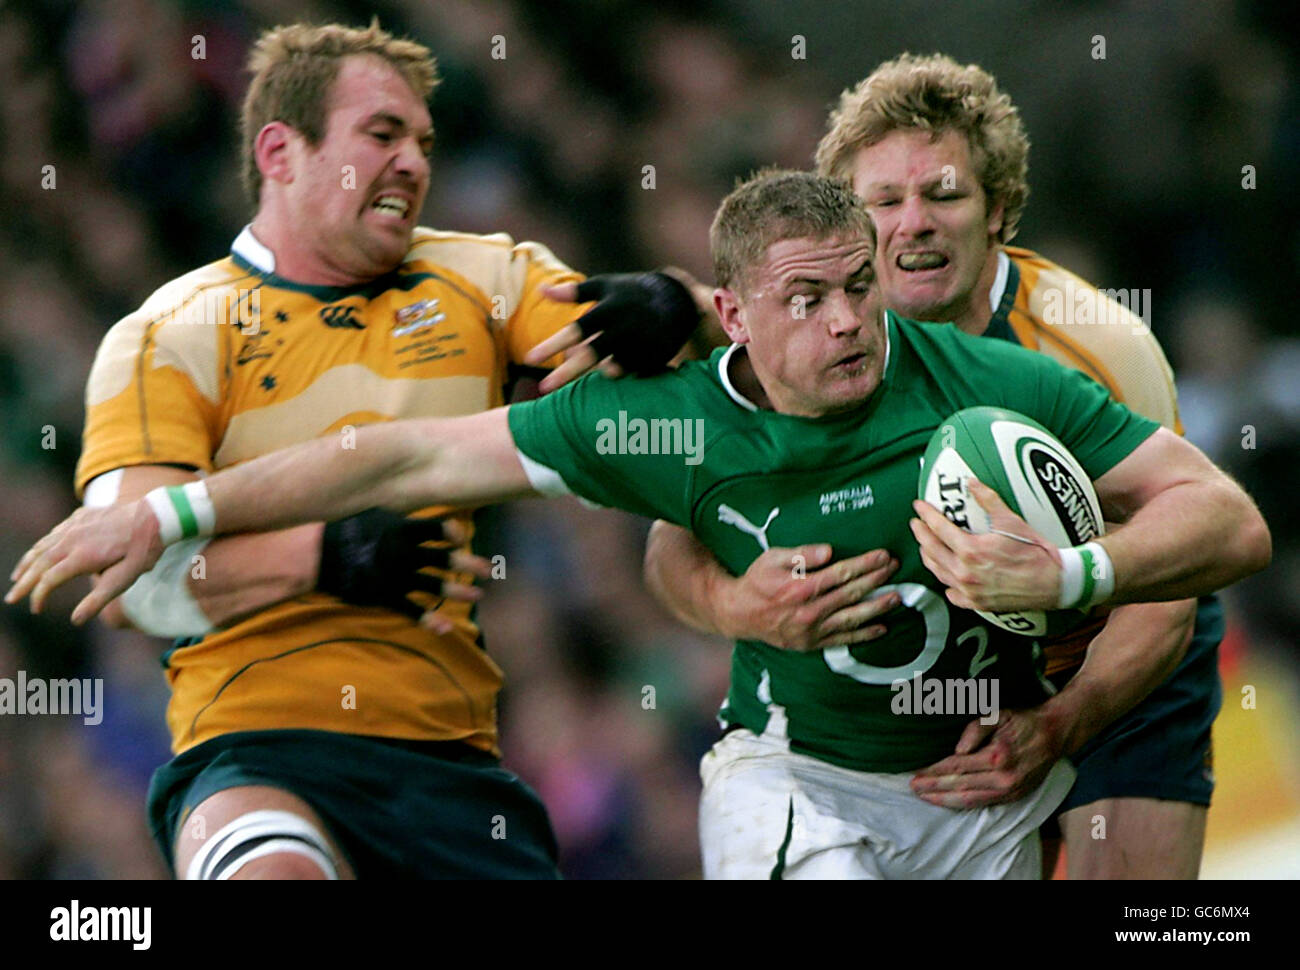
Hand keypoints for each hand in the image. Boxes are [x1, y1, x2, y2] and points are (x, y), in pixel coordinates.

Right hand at [6, 501, 163, 623]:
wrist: (155, 515)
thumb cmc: (142, 552)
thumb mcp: (125, 579)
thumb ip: (98, 600)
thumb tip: (75, 620)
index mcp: (81, 557)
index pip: (49, 580)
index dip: (38, 596)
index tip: (36, 610)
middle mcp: (72, 539)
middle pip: (39, 563)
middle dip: (23, 582)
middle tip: (11, 598)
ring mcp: (74, 525)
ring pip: (42, 545)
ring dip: (28, 562)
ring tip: (17, 577)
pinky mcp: (80, 516)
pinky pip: (54, 532)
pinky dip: (41, 545)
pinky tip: (39, 552)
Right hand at [316, 509, 492, 630]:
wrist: (315, 556)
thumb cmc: (347, 529)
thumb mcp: (376, 513)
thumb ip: (403, 517)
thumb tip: (424, 509)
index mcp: (401, 529)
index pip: (437, 529)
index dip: (454, 533)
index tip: (464, 537)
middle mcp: (402, 553)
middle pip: (444, 559)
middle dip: (469, 565)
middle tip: (488, 570)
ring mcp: (395, 576)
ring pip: (435, 586)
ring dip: (459, 591)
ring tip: (477, 596)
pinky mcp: (385, 596)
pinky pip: (413, 611)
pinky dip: (431, 621)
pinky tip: (447, 629)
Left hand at [527, 271, 700, 391]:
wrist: (678, 300)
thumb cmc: (631, 293)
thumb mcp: (605, 286)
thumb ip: (574, 293)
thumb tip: (542, 292)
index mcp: (610, 309)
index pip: (576, 330)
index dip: (552, 345)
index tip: (529, 360)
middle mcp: (625, 328)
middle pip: (591, 355)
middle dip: (566, 373)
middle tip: (543, 388)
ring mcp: (642, 346)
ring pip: (612, 370)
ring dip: (600, 370)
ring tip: (599, 365)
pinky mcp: (656, 360)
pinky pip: (631, 374)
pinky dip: (620, 371)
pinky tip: (618, 364)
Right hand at [718, 544, 900, 650]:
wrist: (738, 613)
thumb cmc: (756, 581)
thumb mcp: (772, 559)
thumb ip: (801, 555)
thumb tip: (829, 551)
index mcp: (801, 588)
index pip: (841, 573)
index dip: (865, 564)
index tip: (883, 555)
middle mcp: (809, 611)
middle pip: (851, 593)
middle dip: (876, 579)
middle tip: (895, 568)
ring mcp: (812, 630)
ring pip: (852, 618)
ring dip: (877, 607)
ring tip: (896, 597)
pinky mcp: (811, 644)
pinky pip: (842, 639)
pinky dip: (863, 635)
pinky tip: (880, 628)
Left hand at [910, 478, 1061, 611]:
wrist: (1055, 583)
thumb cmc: (1036, 553)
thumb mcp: (1011, 521)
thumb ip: (988, 500)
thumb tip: (972, 483)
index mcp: (971, 551)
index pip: (938, 529)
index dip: (926, 515)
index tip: (919, 507)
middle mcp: (965, 573)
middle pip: (931, 551)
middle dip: (921, 534)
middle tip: (917, 524)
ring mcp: (969, 591)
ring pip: (938, 572)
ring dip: (928, 556)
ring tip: (925, 545)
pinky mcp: (977, 604)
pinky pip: (952, 593)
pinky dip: (946, 582)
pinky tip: (946, 574)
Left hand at [910, 707, 1064, 808]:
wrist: (1055, 735)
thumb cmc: (1023, 722)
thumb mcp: (999, 714)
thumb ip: (977, 729)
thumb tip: (958, 749)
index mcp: (997, 756)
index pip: (957, 767)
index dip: (934, 771)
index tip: (916, 773)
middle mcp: (1002, 778)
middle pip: (959, 785)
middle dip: (934, 788)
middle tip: (913, 788)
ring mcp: (1009, 791)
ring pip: (970, 799)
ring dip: (944, 800)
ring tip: (925, 797)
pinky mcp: (1013, 797)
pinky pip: (983, 804)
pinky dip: (963, 804)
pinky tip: (948, 802)